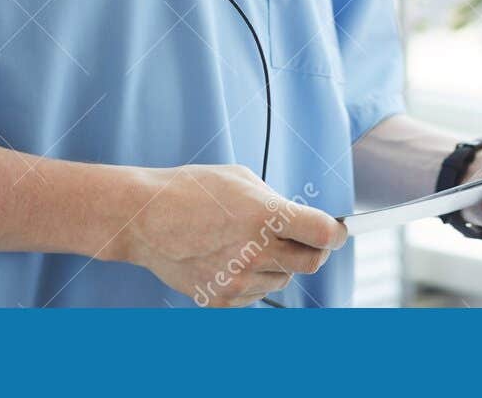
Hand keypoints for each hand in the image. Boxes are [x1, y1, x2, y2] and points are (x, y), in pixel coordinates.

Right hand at [120, 164, 346, 306]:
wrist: (144, 218)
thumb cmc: (192, 190)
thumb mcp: (242, 180)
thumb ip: (277, 203)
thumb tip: (304, 221)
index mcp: (265, 216)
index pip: (324, 235)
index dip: (337, 233)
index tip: (337, 230)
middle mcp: (255, 252)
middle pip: (312, 263)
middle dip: (314, 250)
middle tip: (305, 238)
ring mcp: (238, 281)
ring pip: (283, 279)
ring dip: (278, 264)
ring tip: (249, 242)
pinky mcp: (222, 301)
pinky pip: (256, 294)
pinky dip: (253, 279)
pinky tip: (231, 258)